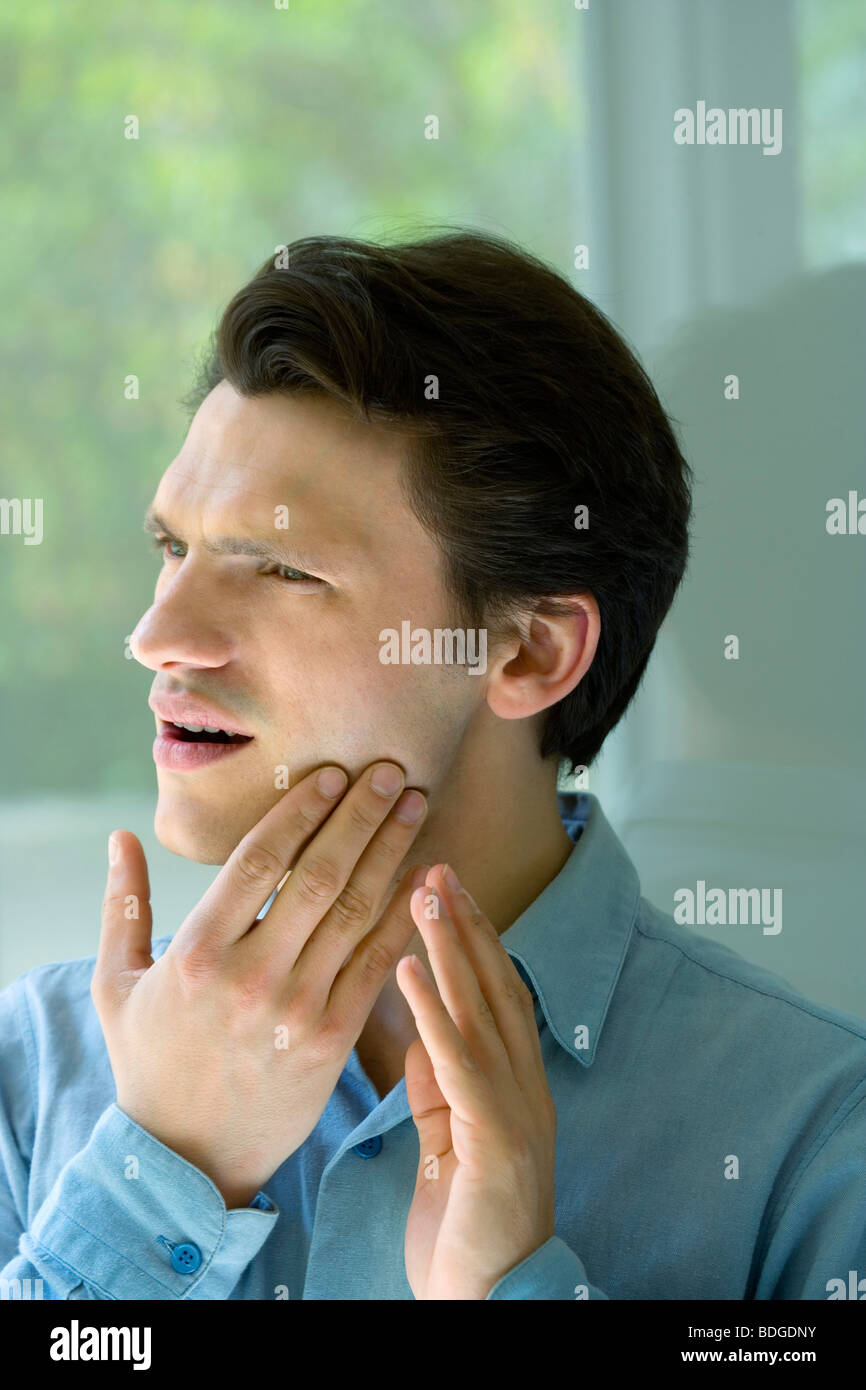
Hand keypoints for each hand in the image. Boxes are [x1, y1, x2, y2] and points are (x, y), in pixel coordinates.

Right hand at [93, 762, 427, 1208]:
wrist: (188, 1158)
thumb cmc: (151, 1062)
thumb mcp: (117, 985)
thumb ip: (122, 907)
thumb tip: (120, 837)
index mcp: (197, 953)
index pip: (259, 861)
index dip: (302, 811)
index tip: (335, 774)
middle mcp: (252, 975)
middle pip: (319, 874)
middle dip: (362, 816)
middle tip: (395, 772)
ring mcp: (298, 1009)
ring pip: (356, 911)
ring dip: (392, 851)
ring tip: (417, 805)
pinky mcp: (333, 1039)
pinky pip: (377, 963)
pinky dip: (406, 915)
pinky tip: (428, 877)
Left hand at [396, 864, 556, 1299]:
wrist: (490, 1302)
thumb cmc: (466, 1227)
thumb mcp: (449, 1140)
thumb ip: (440, 1084)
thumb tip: (422, 1027)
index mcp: (512, 1086)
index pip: (494, 994)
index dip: (473, 938)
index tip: (445, 887)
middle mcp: (523, 1087)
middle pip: (493, 987)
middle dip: (465, 923)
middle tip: (436, 864)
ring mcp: (514, 1111)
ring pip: (480, 1009)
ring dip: (450, 945)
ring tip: (423, 891)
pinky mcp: (494, 1140)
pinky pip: (459, 1063)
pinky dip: (433, 1009)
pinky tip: (407, 965)